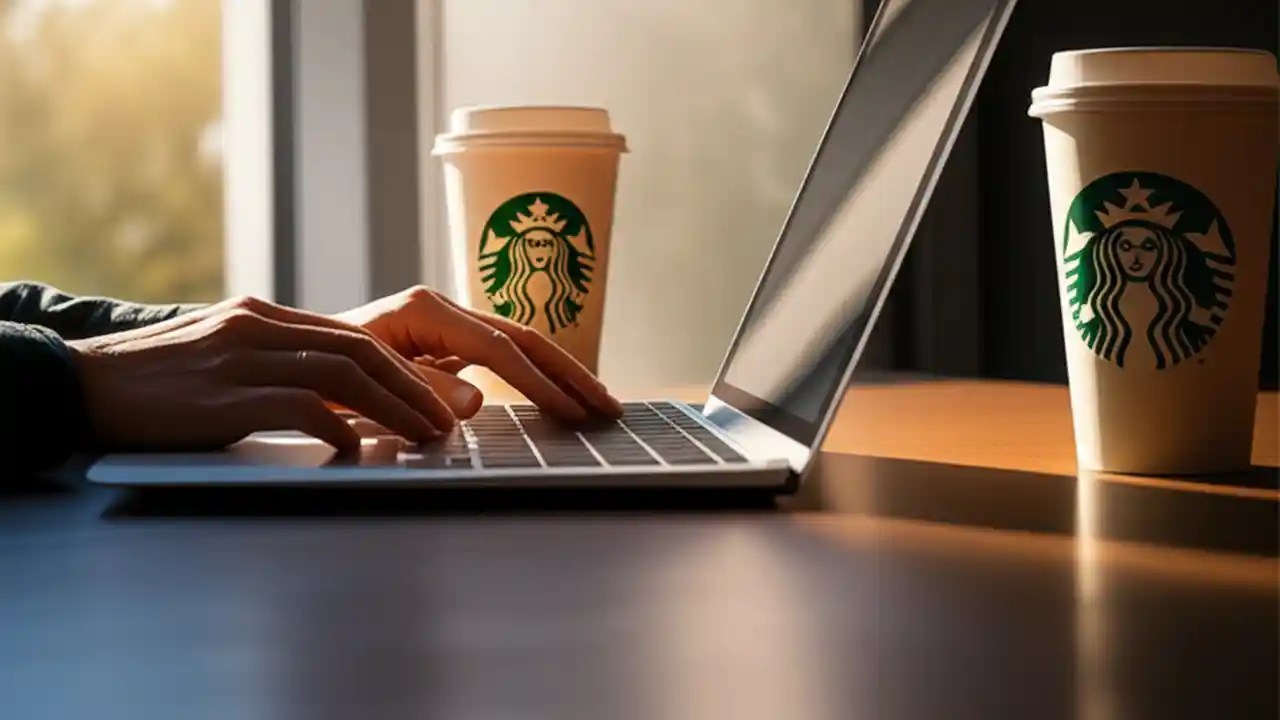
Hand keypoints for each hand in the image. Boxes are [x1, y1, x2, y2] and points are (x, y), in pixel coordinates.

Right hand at [69, 296, 460, 452]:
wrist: (80, 385)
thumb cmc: (158, 385)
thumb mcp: (224, 360)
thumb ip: (276, 365)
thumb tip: (340, 396)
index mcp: (263, 317)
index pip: (352, 337)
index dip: (405, 367)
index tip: (441, 394)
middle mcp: (259, 328)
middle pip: (360, 350)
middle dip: (417, 385)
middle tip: (453, 416)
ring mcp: (241, 358)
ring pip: (343, 373)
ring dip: (396, 405)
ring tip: (429, 434)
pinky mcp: (224, 395)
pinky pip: (300, 406)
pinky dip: (338, 427)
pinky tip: (359, 449)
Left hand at [334, 286, 621, 422]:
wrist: (285, 364)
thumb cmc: (316, 374)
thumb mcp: (360, 385)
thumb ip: (419, 389)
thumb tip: (477, 400)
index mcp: (424, 309)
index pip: (500, 347)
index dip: (540, 382)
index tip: (574, 412)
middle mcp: (441, 310)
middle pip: (524, 338)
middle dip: (570, 374)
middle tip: (609, 407)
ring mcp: (446, 327)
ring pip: (520, 347)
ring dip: (561, 376)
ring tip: (599, 404)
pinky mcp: (446, 347)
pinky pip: (502, 361)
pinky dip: (536, 380)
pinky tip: (560, 400)